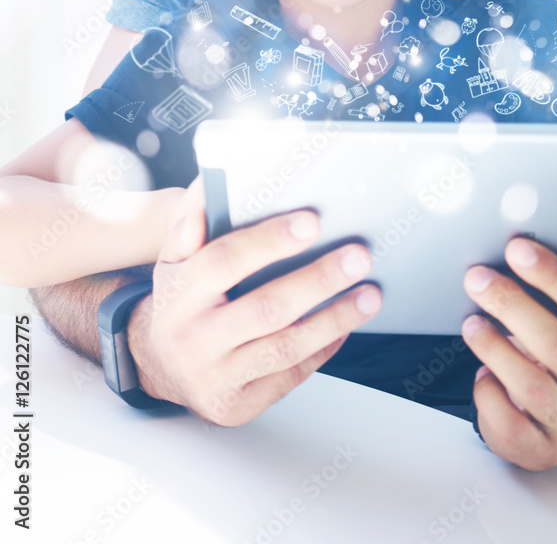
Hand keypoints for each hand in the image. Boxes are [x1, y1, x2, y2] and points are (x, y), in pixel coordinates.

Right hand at [127, 180, 381, 424]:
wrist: (156, 364)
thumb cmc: (181, 298)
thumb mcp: (173, 257)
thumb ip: (192, 219)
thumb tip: (213, 182)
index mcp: (179, 293)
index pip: (224, 261)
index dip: (270, 241)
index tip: (313, 221)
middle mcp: (193, 338)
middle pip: (265, 308)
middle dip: (318, 280)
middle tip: (359, 256)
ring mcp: (215, 377)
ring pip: (285, 347)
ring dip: (334, 318)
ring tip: (370, 294)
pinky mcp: (237, 405)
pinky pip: (290, 375)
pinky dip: (323, 347)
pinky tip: (346, 324)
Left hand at [461, 245, 556, 470]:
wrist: (532, 424)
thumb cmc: (539, 358)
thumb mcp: (552, 324)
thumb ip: (547, 293)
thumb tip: (509, 241)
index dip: (555, 275)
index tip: (516, 247)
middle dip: (513, 304)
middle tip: (477, 276)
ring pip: (532, 383)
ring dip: (495, 346)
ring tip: (469, 322)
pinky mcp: (541, 448)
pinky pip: (512, 420)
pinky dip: (489, 392)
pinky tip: (480, 375)